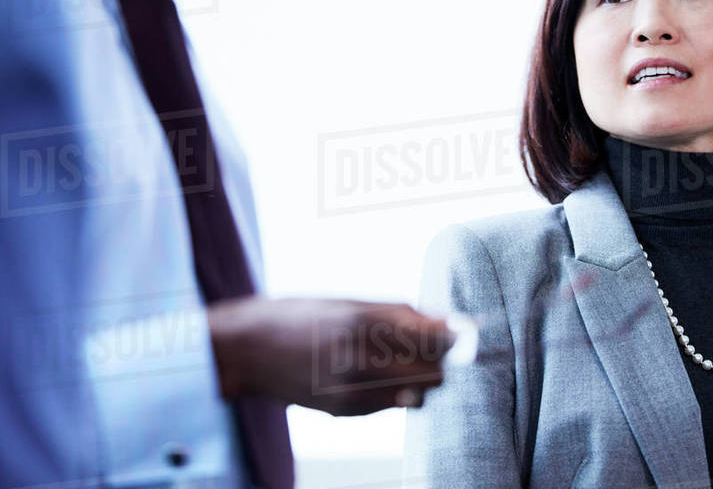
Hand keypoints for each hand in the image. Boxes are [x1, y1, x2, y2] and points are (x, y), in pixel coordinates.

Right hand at [207, 297, 453, 415]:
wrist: (248, 349)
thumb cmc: (301, 317)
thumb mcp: (350, 303)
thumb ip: (401, 313)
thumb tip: (447, 321)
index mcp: (364, 321)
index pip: (433, 338)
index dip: (455, 336)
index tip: (463, 330)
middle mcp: (360, 357)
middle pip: (433, 370)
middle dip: (441, 359)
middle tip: (433, 346)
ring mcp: (352, 388)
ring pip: (419, 392)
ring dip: (423, 378)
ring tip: (406, 360)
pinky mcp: (344, 410)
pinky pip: (393, 404)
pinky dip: (398, 390)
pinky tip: (379, 374)